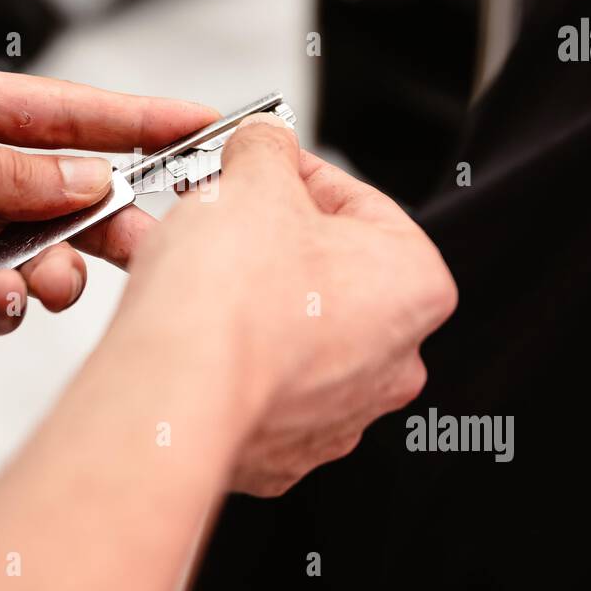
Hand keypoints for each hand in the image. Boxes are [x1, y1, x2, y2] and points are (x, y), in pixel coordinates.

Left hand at [0, 57, 216, 337]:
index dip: (137, 121)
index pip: (63, 113)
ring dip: (44, 272)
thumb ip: (2, 172)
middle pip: (56, 194)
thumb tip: (87, 180)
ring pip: (25, 257)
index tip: (201, 125)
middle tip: (148, 241)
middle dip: (103, 218)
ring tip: (41, 279)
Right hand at [102, 114, 457, 495]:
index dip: (293, 169)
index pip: (357, 201)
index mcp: (415, 286)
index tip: (257, 160)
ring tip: (180, 255)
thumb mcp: (253, 176)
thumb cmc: (232, 301)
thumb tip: (264, 142)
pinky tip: (181, 316)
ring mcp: (335, 415)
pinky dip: (218, 348)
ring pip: (284, 326)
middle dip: (264, 233)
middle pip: (323, 269)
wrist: (175, 392)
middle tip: (217, 207)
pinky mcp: (277, 449)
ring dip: (236, 288)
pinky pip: (249, 379)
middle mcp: (391, 361)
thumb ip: (266, 147)